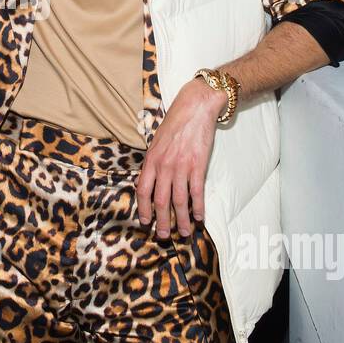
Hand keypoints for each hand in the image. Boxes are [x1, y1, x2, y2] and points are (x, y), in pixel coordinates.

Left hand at [136, 79, 225, 238]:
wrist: (195, 107)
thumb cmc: (175, 123)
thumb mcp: (157, 142)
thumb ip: (154, 162)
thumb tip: (151, 181)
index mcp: (151, 160)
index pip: (143, 190)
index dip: (144, 209)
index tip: (146, 222)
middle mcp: (164, 166)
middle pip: (160, 201)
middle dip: (162, 221)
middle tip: (164, 236)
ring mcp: (181, 166)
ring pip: (179, 201)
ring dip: (181, 220)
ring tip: (185, 232)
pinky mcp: (198, 165)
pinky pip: (196, 192)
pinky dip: (198, 207)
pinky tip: (200, 217)